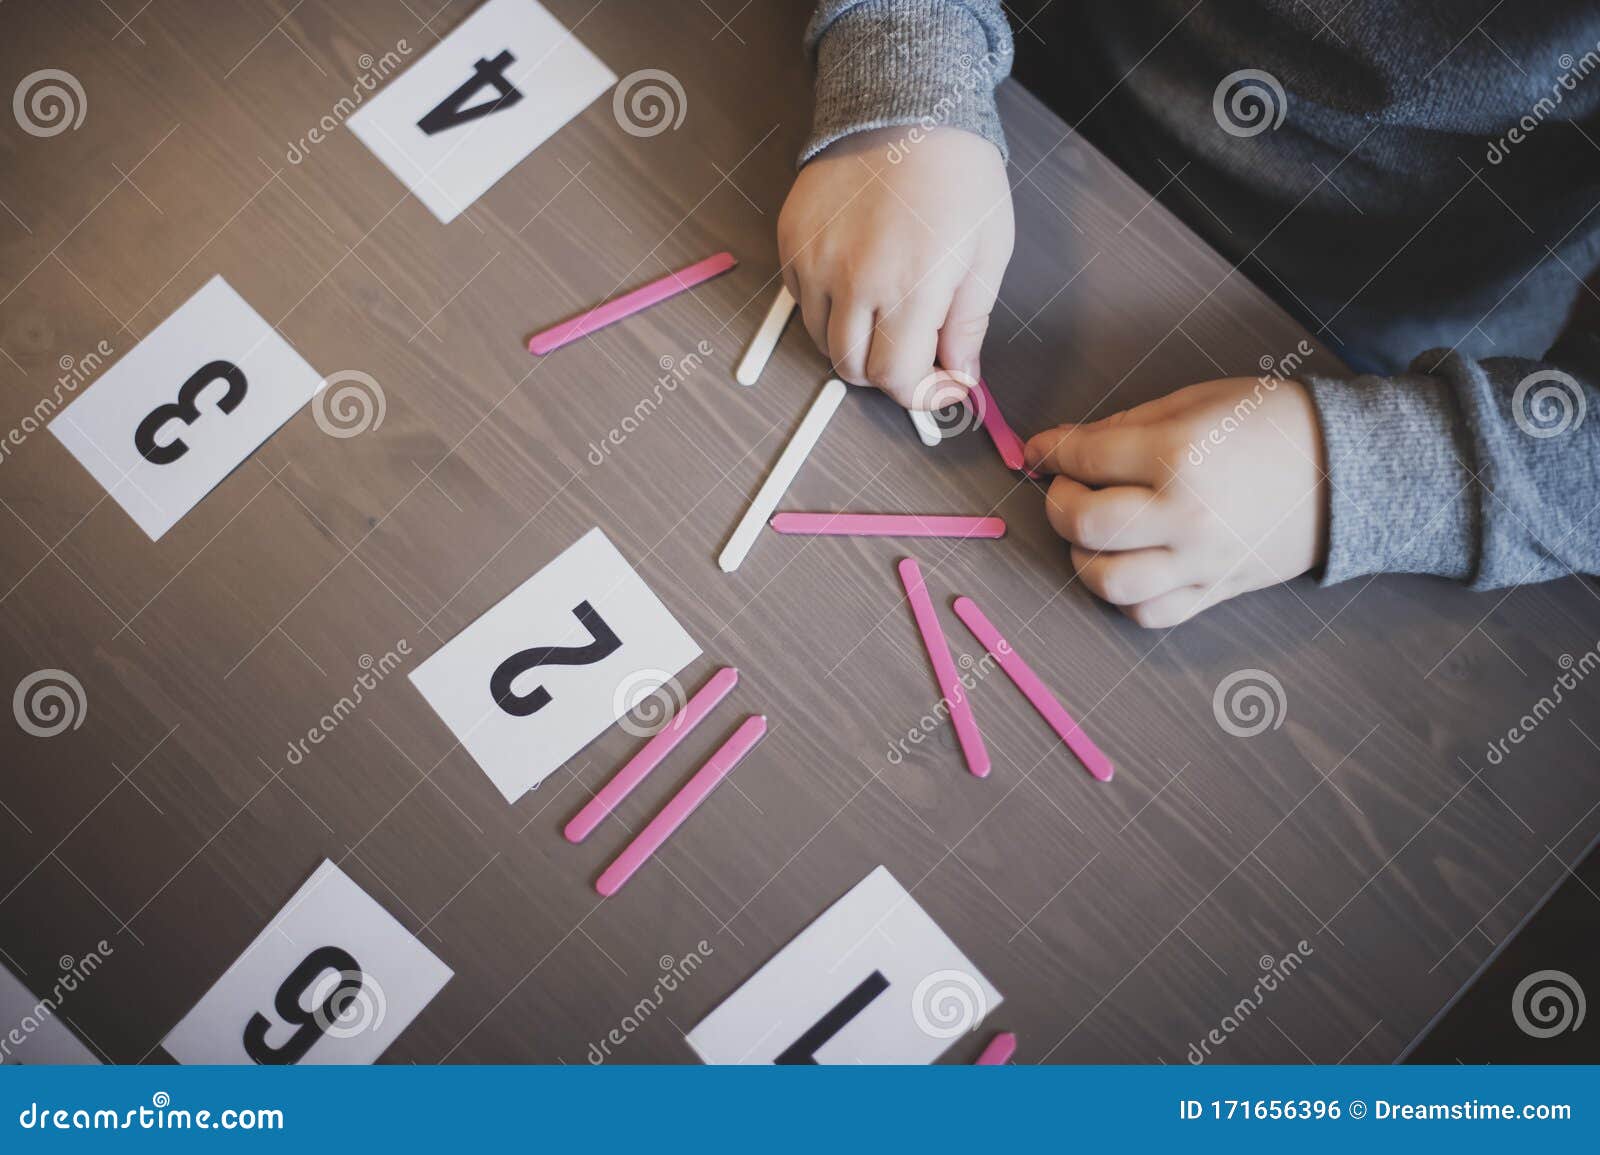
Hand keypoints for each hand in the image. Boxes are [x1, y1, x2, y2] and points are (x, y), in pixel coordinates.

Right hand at [777, 126, 1013, 407]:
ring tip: (885, 309)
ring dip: (853, 342)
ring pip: (822, 341)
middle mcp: (855, 280)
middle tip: (913, 349)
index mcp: (912, 286)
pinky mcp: (793, 241)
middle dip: (885, 372)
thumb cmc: (959, 176)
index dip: (917, 394)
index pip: (895, 379)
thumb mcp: (988, 251)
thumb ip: (970, 324)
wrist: (906, 107)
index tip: (936, 387)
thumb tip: (959, 378)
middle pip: (853, 369)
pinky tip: (857, 277)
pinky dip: (827, 307)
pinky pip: (802, 302)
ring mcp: (816, 261)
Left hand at [1024, 378, 1327, 627]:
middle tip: (1066, 488)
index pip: (1084, 460)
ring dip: (1082, 556)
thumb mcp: (1194, 402)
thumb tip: (1061, 448)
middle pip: (1084, 524)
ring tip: (1093, 532)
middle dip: (1059, 503)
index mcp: (1178, 456)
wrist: (1348, 468)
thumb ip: (1122, 426)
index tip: (1039, 451)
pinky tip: (1126, 564)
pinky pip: (1149, 613)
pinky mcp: (1217, 591)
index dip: (1050, 453)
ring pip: (1107, 581)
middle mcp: (1185, 516)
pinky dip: (1124, 596)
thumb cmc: (1269, 422)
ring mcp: (1201, 562)